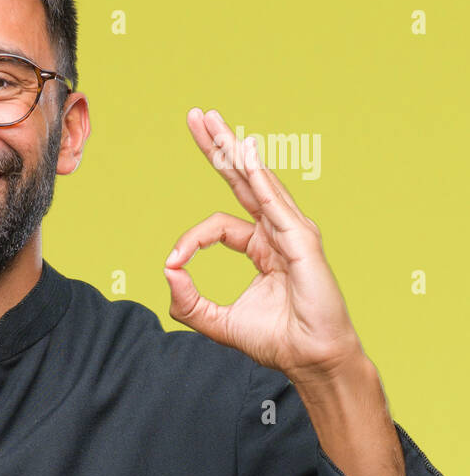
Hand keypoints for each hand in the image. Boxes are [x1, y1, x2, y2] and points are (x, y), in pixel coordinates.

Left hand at [163, 108, 364, 382]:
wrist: (310, 360)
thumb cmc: (276, 340)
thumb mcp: (216, 321)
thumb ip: (187, 301)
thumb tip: (166, 271)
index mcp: (261, 247)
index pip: (219, 225)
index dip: (191, 241)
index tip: (174, 261)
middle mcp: (277, 233)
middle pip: (242, 180)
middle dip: (219, 147)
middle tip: (199, 116)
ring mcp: (292, 233)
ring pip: (258, 182)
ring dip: (233, 150)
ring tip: (213, 121)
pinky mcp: (301, 242)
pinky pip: (274, 203)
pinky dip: (258, 178)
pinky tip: (244, 154)